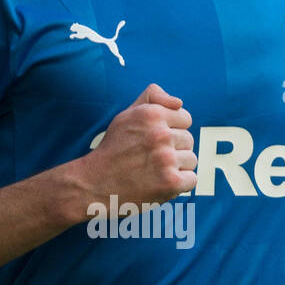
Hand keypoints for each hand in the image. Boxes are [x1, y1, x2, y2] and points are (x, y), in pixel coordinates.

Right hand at [79, 83, 196, 209]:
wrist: (93, 185)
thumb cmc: (113, 150)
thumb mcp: (126, 116)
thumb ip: (152, 99)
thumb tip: (179, 102)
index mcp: (151, 114)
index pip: (186, 119)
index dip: (172, 131)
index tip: (155, 142)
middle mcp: (160, 134)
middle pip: (189, 140)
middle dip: (174, 150)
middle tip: (150, 159)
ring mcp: (166, 159)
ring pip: (191, 160)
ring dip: (177, 168)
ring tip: (154, 172)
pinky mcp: (171, 182)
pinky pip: (192, 179)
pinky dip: (179, 185)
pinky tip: (159, 184)